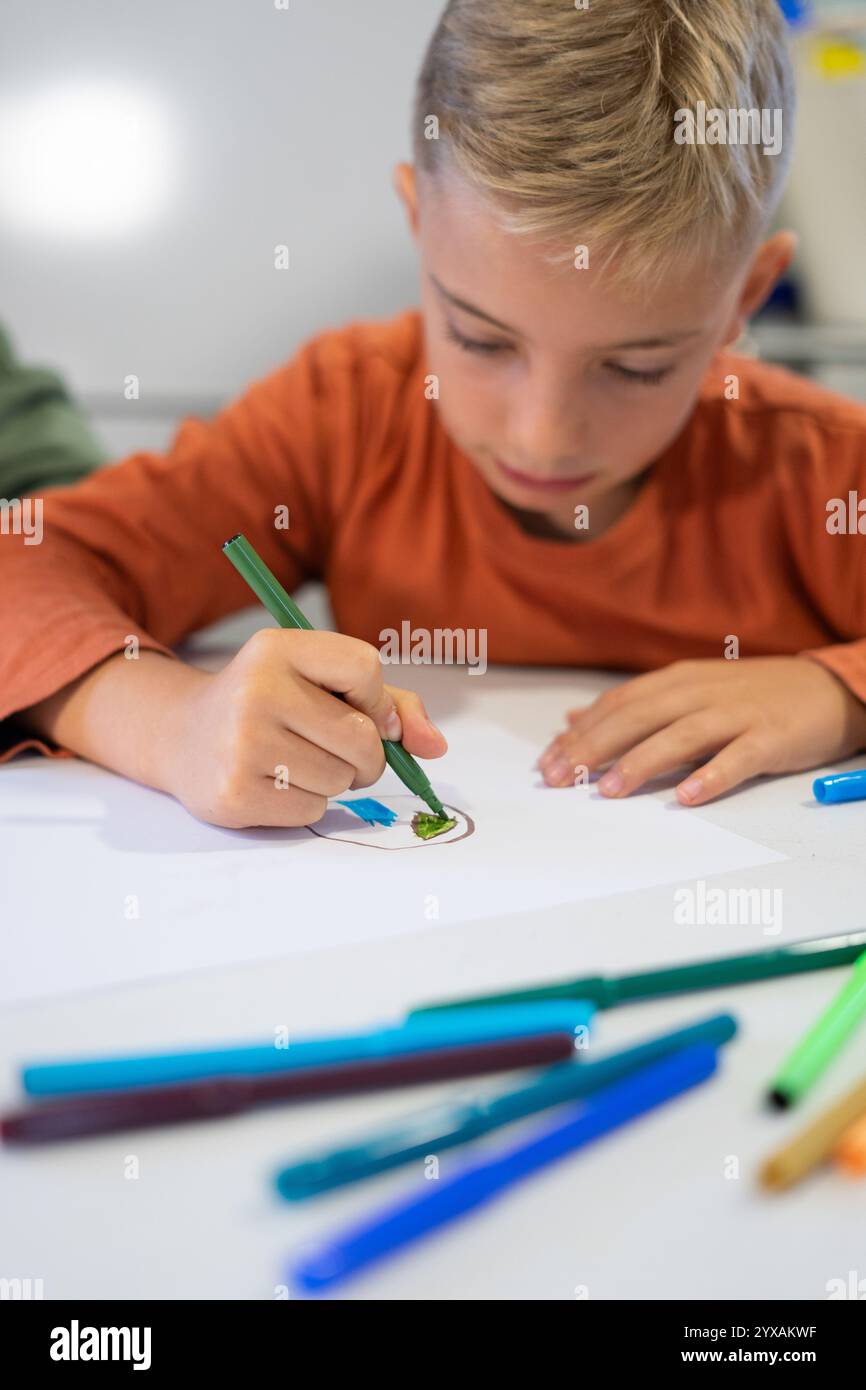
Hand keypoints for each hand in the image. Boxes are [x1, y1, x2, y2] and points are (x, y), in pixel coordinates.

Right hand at [163, 628, 445, 827]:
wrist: (184, 737)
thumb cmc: (272, 705)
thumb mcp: (320, 681)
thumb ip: (390, 705)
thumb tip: (436, 747)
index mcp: (278, 649)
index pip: (365, 668)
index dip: (378, 701)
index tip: (364, 712)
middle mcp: (256, 691)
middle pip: (361, 736)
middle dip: (367, 755)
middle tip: (339, 751)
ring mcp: (242, 745)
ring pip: (340, 779)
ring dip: (334, 780)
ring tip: (297, 762)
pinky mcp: (235, 793)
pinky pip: (313, 811)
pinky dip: (308, 805)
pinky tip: (276, 784)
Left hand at [537, 657, 865, 805]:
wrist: (828, 688)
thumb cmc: (749, 696)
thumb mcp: (687, 691)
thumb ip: (631, 707)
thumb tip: (572, 720)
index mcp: (676, 681)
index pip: (617, 705)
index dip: (580, 734)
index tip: (546, 764)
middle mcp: (701, 692)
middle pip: (638, 717)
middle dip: (594, 748)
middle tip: (560, 780)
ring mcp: (737, 714)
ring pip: (681, 736)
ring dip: (642, 762)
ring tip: (609, 791)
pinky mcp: (771, 737)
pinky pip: (739, 758)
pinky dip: (713, 775)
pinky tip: (688, 797)